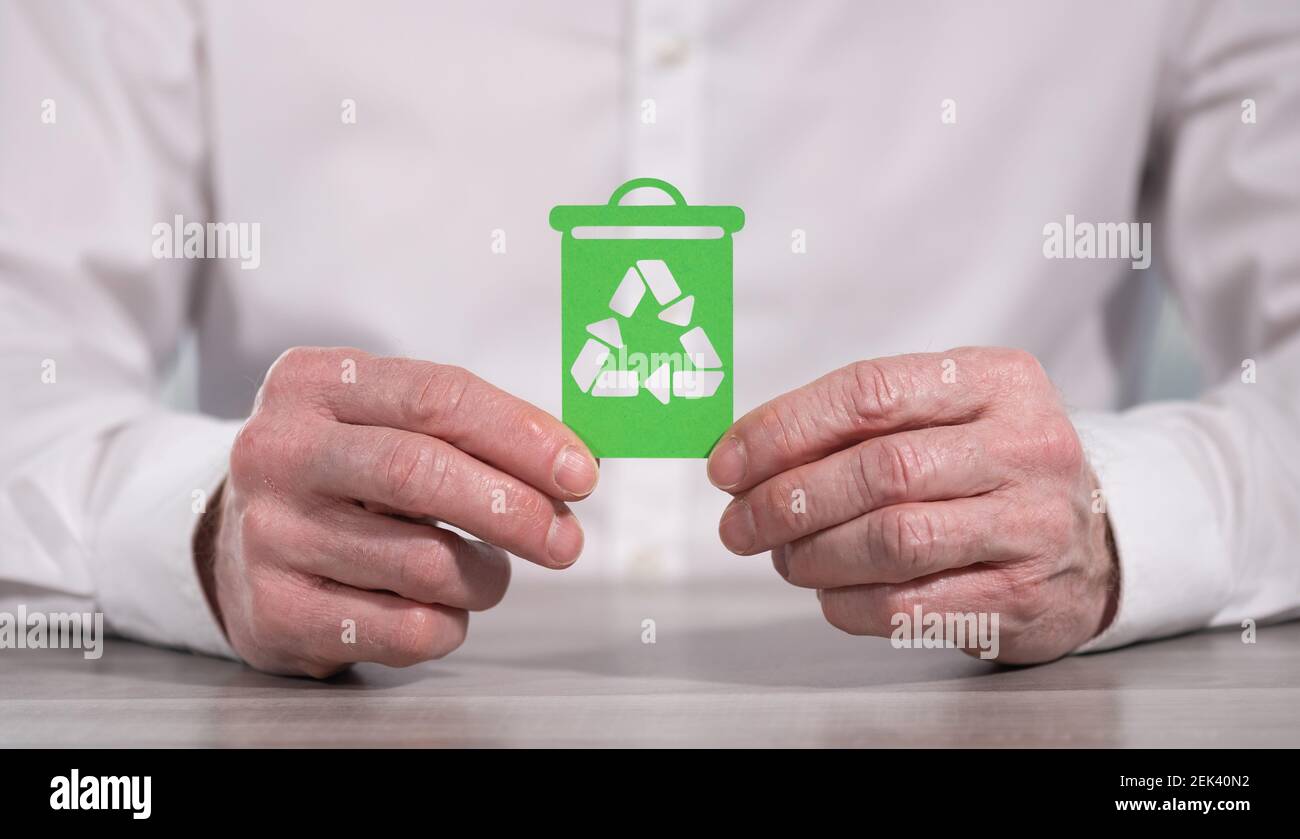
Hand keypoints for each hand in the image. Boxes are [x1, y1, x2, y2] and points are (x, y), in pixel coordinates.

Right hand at [195, 347, 598, 676]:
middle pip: (421, 473)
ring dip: (484, 576)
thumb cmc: (343, 477)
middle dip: (514, 509)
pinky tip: (441, 610)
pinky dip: (447, 626)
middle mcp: (278, 451)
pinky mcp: (273, 611)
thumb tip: (577, 462)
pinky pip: (400, 629)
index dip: (521, 436)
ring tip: (488, 573)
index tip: (581, 472)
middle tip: (565, 540)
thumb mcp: (387, 425)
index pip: (437, 396)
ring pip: (420, 562)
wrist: (234, 544)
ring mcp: (269, 533)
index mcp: (314, 383)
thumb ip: (473, 432)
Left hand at [707, 347, 1116, 663]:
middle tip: (738, 524)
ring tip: (784, 557)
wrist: (1099, 541)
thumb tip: (742, 452)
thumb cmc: (992, 468)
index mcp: (996, 380)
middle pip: (879, 469)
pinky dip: (846, 603)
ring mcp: (1029, 525)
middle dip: (786, 500)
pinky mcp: (1022, 597)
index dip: (785, 429)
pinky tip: (828, 593)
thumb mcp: (949, 414)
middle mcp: (1024, 446)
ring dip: (814, 554)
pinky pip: (908, 605)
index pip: (871, 392)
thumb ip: (860, 422)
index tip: (727, 462)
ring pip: (893, 539)